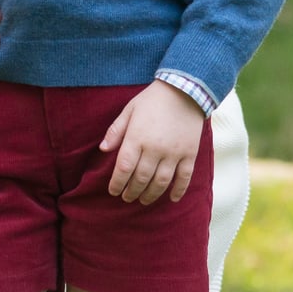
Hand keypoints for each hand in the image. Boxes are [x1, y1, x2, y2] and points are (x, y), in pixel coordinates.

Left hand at [99, 79, 205, 204]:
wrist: (184, 91)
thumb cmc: (152, 100)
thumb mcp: (129, 110)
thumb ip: (116, 130)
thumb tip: (103, 149)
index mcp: (137, 137)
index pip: (124, 167)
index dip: (117, 183)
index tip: (113, 191)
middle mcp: (155, 148)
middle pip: (141, 178)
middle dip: (132, 191)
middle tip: (127, 198)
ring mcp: (174, 153)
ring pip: (161, 182)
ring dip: (151, 195)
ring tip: (143, 200)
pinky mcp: (189, 154)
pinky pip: (184, 178)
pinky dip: (178, 190)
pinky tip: (171, 199)